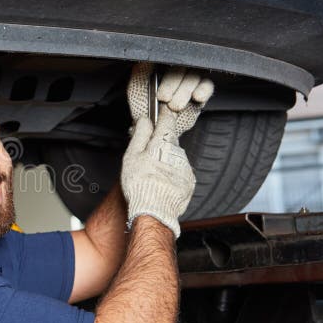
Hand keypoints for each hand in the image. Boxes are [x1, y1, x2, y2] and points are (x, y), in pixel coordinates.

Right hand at [121, 105, 195, 237]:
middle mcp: (178, 153)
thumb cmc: (140, 184)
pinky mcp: (189, 181)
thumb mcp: (132, 156)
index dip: (164, 114)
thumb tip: (145, 120)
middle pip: (170, 141)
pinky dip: (172, 174)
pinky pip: (180, 172)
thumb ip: (140, 135)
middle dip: (160, 144)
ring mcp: (185, 167)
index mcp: (163, 144)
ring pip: (175, 157)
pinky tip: (161, 182)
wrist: (155, 212)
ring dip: (166, 160)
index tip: (162, 110)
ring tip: (152, 174)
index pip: (167, 121)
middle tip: (147, 155)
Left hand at [128, 63, 214, 135]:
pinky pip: (208, 85)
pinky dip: (203, 90)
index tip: (160, 93)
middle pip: (183, 67)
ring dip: (185, 91)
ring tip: (174, 106)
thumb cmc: (143, 106)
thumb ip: (140, 72)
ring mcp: (190, 81)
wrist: (153, 127)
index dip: (166, 76)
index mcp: (162, 66)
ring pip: (195, 76)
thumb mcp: (136, 89)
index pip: (169, 60)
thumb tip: (145, 58)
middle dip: (173, 85)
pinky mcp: (201, 92)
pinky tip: (196, 97)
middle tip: (164, 100)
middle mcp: (177, 71)